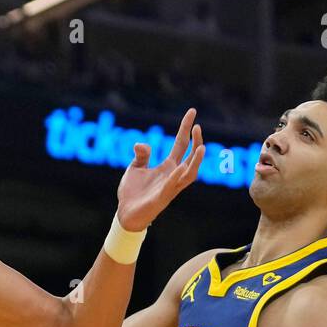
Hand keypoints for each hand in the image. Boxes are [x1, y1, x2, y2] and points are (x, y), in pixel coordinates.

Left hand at [115, 107, 203, 230]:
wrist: (125, 214)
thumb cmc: (132, 193)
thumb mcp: (135, 168)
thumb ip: (141, 156)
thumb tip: (142, 144)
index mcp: (167, 167)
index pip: (181, 144)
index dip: (186, 128)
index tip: (192, 112)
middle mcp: (172, 175)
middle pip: (190, 156)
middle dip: (195, 141)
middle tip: (198, 126)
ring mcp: (169, 187)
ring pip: (190, 173)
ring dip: (196, 161)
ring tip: (201, 147)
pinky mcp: (161, 197)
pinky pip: (172, 187)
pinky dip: (176, 177)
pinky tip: (180, 167)